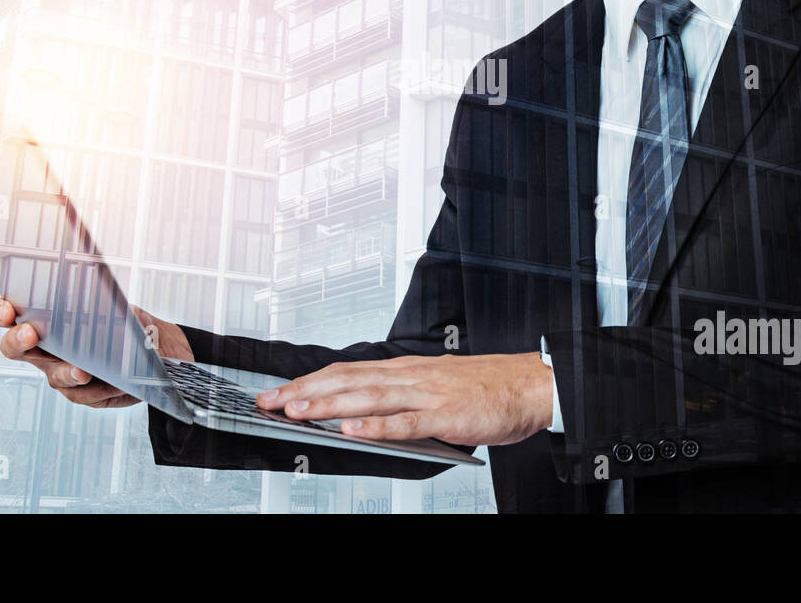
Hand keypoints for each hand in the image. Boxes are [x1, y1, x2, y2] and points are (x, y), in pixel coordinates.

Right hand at [0, 297, 192, 407]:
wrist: (156, 350)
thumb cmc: (129, 323)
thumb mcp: (120, 306)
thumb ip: (105, 307)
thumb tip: (99, 309)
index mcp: (49, 321)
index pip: (11, 313)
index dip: (1, 311)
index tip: (8, 309)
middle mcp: (47, 349)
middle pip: (16, 347)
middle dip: (18, 340)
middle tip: (30, 334)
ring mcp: (62, 372)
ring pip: (54, 376)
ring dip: (67, 372)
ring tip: (82, 370)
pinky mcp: (83, 393)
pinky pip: (85, 394)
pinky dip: (100, 388)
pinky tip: (113, 381)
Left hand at [254, 353, 553, 446]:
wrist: (530, 385)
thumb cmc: (486, 389)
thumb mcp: (434, 385)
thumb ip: (400, 397)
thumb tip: (363, 412)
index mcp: (406, 369)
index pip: (347, 371)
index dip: (309, 381)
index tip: (279, 391)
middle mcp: (410, 376)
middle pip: (348, 380)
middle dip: (305, 391)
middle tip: (270, 401)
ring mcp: (426, 394)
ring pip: (369, 397)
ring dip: (330, 405)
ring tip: (298, 411)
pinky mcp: (445, 416)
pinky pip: (405, 422)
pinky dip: (376, 427)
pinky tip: (352, 431)